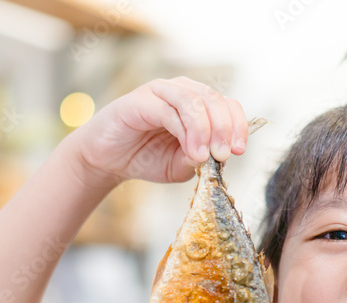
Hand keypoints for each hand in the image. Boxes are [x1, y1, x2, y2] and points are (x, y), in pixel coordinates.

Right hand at [69, 77, 249, 187]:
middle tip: (224, 155)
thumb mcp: (180, 166)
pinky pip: (169, 109)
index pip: (227, 104)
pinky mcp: (140, 99)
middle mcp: (182, 92)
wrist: (107, 159)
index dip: (238, 125)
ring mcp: (160, 92)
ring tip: (205, 156)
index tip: (239, 150)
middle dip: (224, 128)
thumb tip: (218, 156)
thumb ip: (199, 160)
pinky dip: (184, 129)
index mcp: (197, 104)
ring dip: (205, 129)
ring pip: (194, 100)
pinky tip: (190, 150)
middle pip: (214, 99)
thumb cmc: (145, 157)